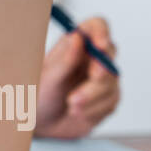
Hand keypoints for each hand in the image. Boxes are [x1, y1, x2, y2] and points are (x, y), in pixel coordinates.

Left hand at [35, 15, 119, 137]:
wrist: (41, 124)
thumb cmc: (39, 95)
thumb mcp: (48, 78)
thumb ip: (64, 60)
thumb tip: (78, 37)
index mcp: (74, 44)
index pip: (96, 26)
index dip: (101, 32)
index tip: (100, 45)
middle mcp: (91, 58)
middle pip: (110, 52)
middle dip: (102, 67)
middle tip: (93, 78)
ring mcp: (102, 78)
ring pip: (111, 80)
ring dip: (92, 95)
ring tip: (71, 104)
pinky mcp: (108, 98)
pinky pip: (110, 101)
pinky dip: (94, 108)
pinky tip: (77, 112)